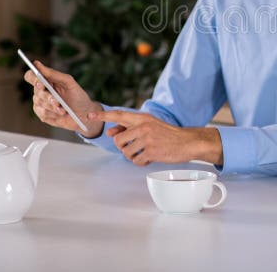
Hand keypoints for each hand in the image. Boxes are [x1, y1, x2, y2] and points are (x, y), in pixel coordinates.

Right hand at [24, 61, 102, 137]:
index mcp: (45, 80)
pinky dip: (53, 114)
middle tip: (57, 101)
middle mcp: (40, 91)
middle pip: (36, 91)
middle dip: (48, 96)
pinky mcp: (42, 114)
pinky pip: (43, 113)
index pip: (30, 76)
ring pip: (39, 103)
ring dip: (52, 106)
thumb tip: (36, 63)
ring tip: (63, 110)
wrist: (84, 113)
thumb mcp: (68, 82)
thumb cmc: (77, 95)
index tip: (41, 83)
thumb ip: (53, 74)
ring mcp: (40, 103)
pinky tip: (61, 114)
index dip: (33, 78)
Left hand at [88, 110, 223, 166]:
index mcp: (142, 118)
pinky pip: (136, 160)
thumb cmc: (167, 134)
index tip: (90, 115)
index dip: (103, 115)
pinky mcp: (151, 151)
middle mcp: (143, 126)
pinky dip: (141, 162)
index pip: (119, 115)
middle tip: (135, 147)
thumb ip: (129, 127)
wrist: (187, 142)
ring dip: (133, 156)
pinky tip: (150, 157)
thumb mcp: (149, 126)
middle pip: (118, 140)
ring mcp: (147, 139)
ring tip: (145, 152)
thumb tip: (110, 132)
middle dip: (123, 147)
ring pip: (126, 152)